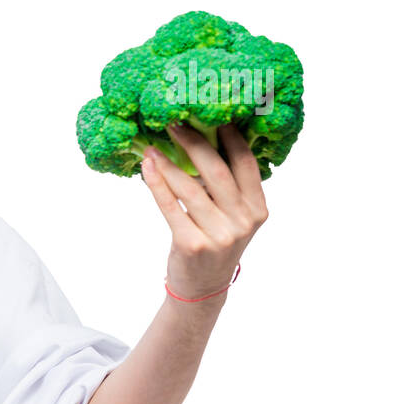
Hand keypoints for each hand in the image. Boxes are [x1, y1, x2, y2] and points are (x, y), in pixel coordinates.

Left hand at [141, 122, 267, 299]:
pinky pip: (171, 206)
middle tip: (174, 122)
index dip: (230, 137)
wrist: (202, 288)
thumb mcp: (232, 218)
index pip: (246, 164)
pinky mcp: (191, 244)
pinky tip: (147, 167)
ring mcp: (218, 234)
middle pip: (217, 170)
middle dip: (194, 142)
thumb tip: (199, 141)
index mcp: (257, 209)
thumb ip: (226, 188)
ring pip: (189, 187)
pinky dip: (157, 183)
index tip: (213, 114)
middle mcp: (242, 221)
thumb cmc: (215, 243)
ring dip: (167, 163)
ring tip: (151, 145)